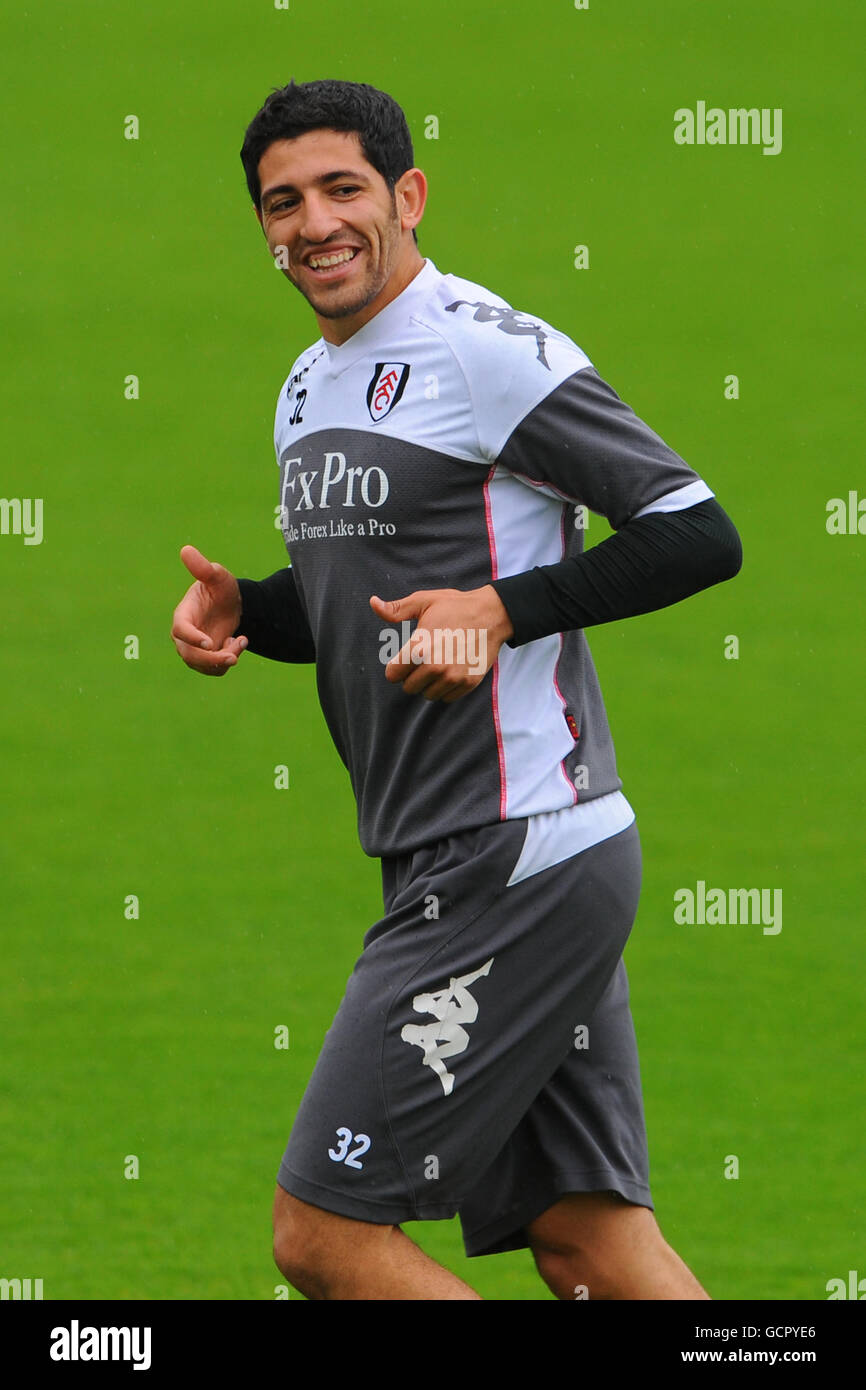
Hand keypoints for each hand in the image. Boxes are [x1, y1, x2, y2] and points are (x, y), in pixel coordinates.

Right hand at [171, 545, 247, 675]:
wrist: (232, 606)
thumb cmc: (221, 588)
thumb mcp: (217, 577)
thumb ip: (203, 568)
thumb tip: (186, 549)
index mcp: (183, 615)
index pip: (180, 630)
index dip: (192, 638)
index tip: (210, 643)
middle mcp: (184, 636)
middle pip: (190, 656)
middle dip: (212, 659)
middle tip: (234, 656)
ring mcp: (193, 649)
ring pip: (204, 666)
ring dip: (225, 659)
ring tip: (240, 641)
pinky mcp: (205, 660)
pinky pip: (214, 669)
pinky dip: (229, 659)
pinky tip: (237, 642)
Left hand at [369, 585, 513, 702]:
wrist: (492, 614)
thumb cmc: (455, 606)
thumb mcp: (424, 602)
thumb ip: (395, 609)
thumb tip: (373, 603)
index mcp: (419, 648)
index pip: (393, 675)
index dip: (396, 667)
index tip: (404, 659)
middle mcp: (435, 667)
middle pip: (409, 687)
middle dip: (413, 676)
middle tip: (424, 660)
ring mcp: (453, 677)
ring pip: (428, 695)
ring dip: (430, 684)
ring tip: (439, 664)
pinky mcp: (468, 684)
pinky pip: (447, 698)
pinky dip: (447, 688)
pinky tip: (452, 670)